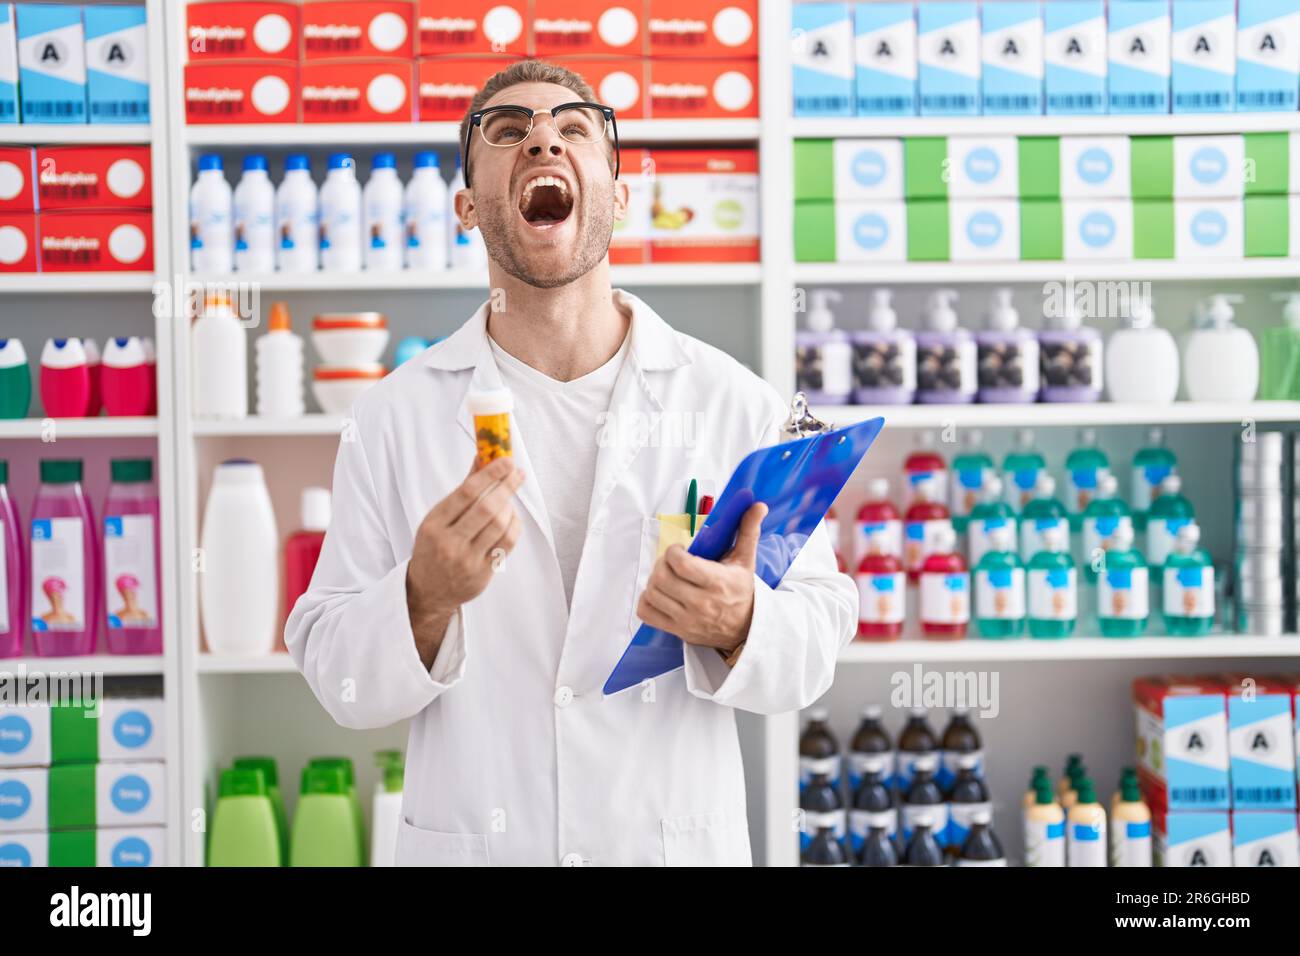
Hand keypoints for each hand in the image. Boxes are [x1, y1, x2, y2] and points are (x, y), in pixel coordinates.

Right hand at [407, 456, 524, 666]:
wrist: (428, 590)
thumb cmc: (434, 546)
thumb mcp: (438, 518)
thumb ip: (462, 489)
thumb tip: (482, 457)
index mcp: (433, 524)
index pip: (466, 492)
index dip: (490, 474)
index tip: (506, 461)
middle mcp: (448, 542)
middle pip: (487, 508)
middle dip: (506, 486)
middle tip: (517, 473)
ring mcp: (466, 560)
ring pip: (500, 526)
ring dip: (510, 507)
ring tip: (509, 498)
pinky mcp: (482, 574)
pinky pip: (507, 544)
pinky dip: (514, 526)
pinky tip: (511, 518)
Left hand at [635, 502, 767, 659]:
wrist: (745, 628)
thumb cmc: (741, 590)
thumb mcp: (746, 559)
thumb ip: (748, 530)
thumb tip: (758, 505)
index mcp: (717, 582)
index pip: (681, 564)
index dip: (673, 552)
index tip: (679, 550)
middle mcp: (701, 604)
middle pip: (662, 578)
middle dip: (661, 563)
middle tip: (670, 561)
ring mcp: (687, 620)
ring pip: (652, 594)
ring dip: (654, 580)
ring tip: (666, 576)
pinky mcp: (677, 630)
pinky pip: (647, 613)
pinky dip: (647, 600)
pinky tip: (660, 593)